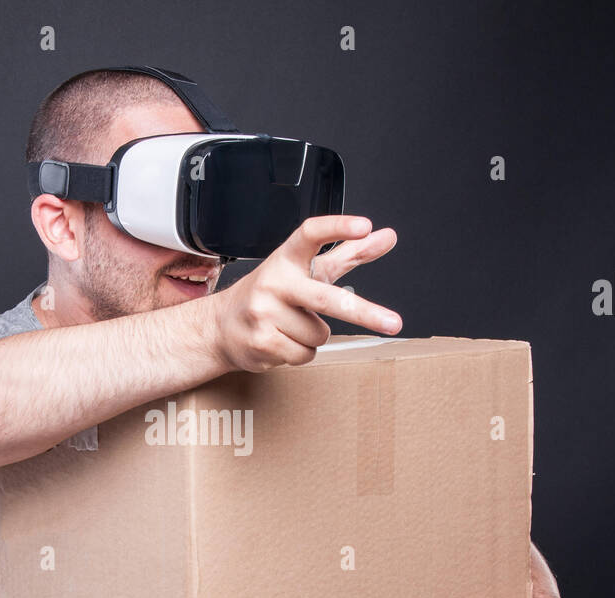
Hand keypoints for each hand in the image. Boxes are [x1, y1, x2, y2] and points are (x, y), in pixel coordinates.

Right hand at [207, 215, 400, 372]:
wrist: (221, 326)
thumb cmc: (273, 295)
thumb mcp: (308, 270)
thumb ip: (349, 253)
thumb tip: (386, 237)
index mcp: (287, 259)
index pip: (311, 234)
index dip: (337, 228)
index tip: (364, 226)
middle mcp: (274, 281)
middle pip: (327, 298)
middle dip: (363, 313)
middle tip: (393, 324)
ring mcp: (265, 312)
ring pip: (319, 334)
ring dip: (312, 337)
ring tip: (289, 327)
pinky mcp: (262, 341)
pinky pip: (305, 354)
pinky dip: (300, 353)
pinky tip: (281, 341)